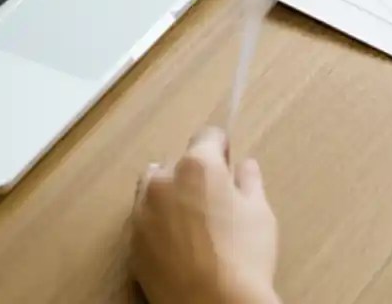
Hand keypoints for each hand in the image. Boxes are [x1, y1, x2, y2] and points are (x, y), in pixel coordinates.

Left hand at [131, 127, 279, 303]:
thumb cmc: (244, 256)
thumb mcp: (259, 213)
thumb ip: (249, 181)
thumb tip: (244, 166)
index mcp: (197, 166)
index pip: (207, 135)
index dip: (221, 146)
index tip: (228, 161)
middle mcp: (162, 181)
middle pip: (177, 162)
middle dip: (193, 174)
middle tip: (213, 199)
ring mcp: (141, 212)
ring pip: (153, 188)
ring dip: (169, 194)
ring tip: (189, 220)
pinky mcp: (132, 242)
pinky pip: (144, 219)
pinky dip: (157, 222)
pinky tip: (176, 243)